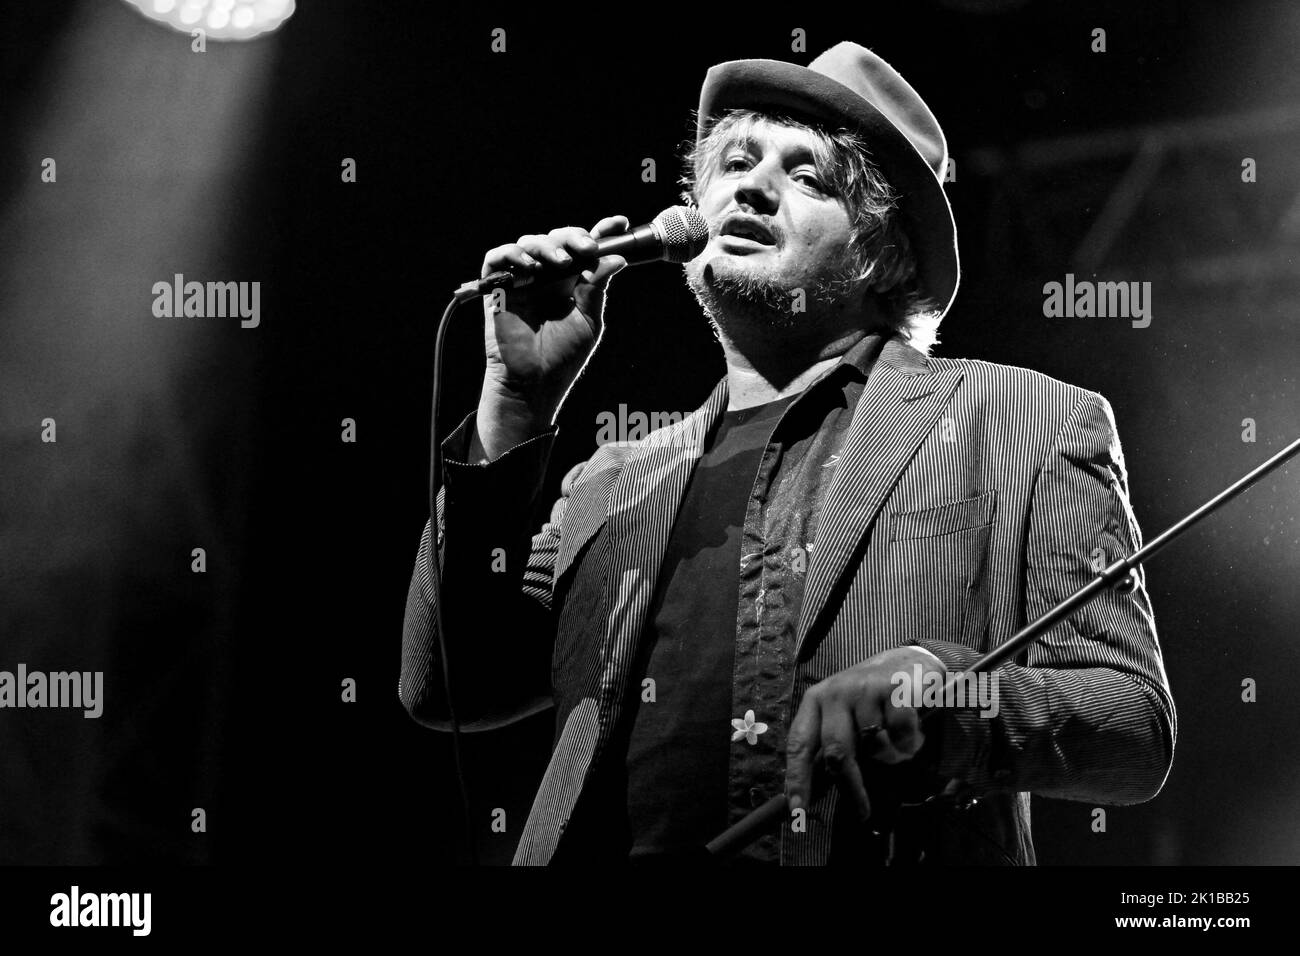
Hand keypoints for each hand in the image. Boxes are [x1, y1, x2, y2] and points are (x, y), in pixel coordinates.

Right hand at [474, 216, 628, 460]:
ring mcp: (522, 280)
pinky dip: (512, 254)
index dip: (601, 232)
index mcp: (572, 282)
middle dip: (574, 236)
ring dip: (546, 245)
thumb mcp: (589, 320)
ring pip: (530, 242)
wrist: (534, 382)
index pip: (585, 249)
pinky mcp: (497, 287)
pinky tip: (530, 267)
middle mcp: (548, 276)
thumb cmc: (562, 356)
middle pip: (558, 238)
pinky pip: (497, 257)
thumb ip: (597, 287)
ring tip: (560, 262)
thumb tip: (617, 258)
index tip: (619, 223)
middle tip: (587, 247)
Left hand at [784, 645, 944, 821]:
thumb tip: (811, 791)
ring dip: (890, 757)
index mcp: (815, 701)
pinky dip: (909, 744)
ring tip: (896, 743)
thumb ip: (827, 748)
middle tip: (862, 811)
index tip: (797, 810)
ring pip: (875, 747)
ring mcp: (865, 690)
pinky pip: (901, 737)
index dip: (798, 779)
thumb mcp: (841, 716)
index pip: (799, 744)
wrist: (908, 662)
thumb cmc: (869, 699)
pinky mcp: (895, 690)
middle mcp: (836, 694)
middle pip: (837, 751)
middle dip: (850, 786)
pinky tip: (911, 732)